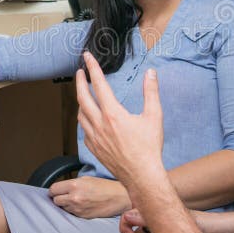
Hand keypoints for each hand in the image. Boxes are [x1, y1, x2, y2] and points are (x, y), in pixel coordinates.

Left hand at [49, 176, 131, 217]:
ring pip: (63, 208)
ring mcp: (78, 208)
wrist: (118, 197)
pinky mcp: (82, 216)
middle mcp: (74, 197)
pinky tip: (82, 205)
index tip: (56, 191)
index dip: (54, 190)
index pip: (53, 189)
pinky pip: (71, 214)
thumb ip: (71, 183)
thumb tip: (60, 188)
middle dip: (58, 198)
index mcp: (74, 185)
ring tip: (77, 200)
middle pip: (55, 200)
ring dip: (66, 204)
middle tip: (65, 195)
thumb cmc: (104, 186)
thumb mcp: (86, 179)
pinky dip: (74, 210)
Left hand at [75, 51, 164, 184]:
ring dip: (80, 100)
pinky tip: (89, 118)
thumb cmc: (150, 147)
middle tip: (80, 72)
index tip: (87, 57)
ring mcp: (94, 137)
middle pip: (82, 97)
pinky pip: (83, 130)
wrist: (142, 175)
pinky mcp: (94, 148)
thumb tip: (151, 73)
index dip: (92, 68)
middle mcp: (100, 124)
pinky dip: (84, 119)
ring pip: (80, 114)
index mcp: (113, 113)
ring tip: (84, 93)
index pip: (98, 84)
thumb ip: (151, 92)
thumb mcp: (154, 116)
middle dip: (79, 82)